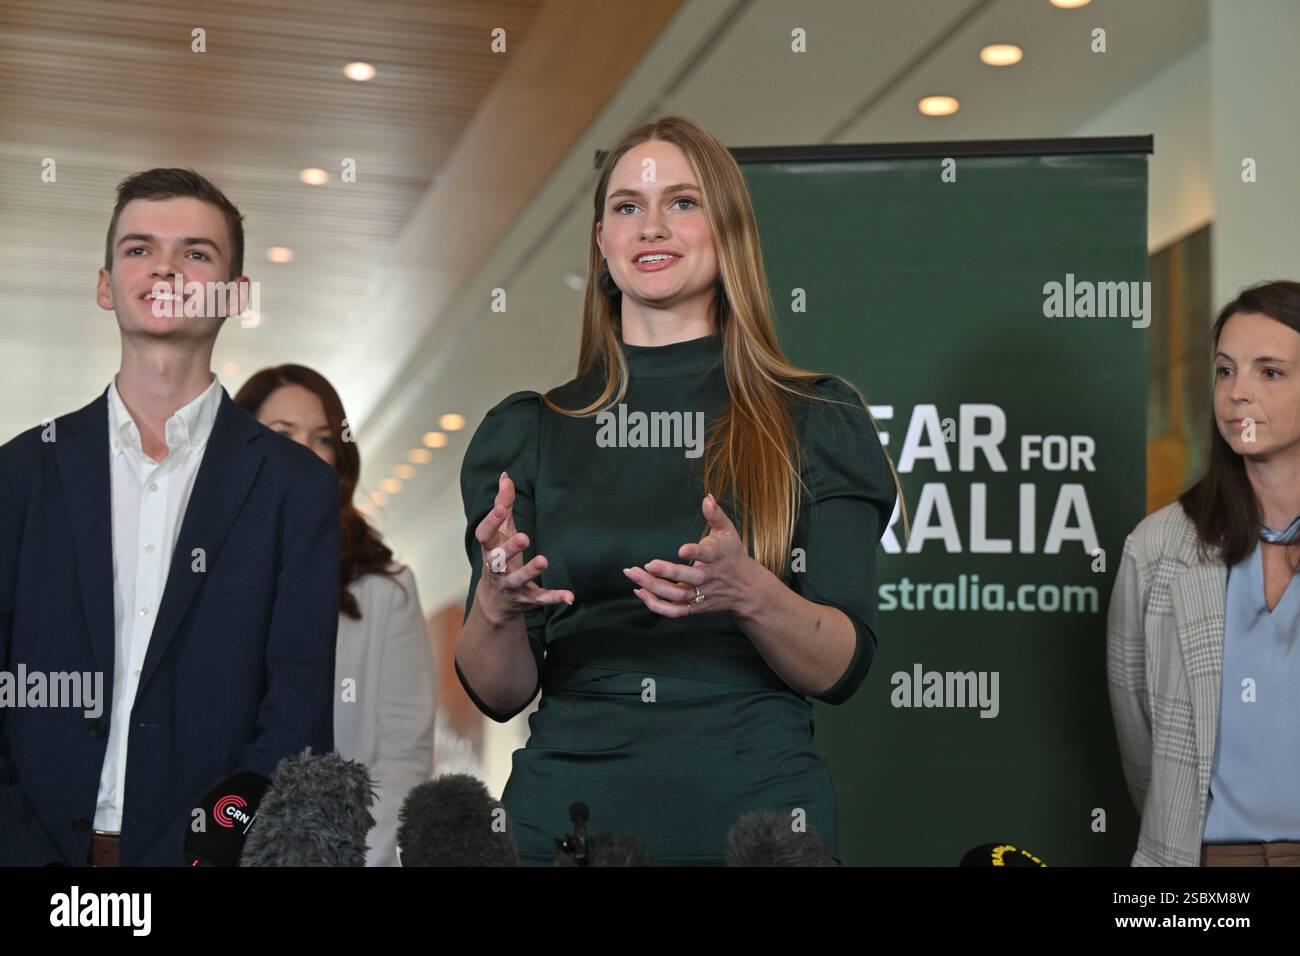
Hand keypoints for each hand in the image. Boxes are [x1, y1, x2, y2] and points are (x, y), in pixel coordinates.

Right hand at [474, 470, 572, 625]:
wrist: (495, 600)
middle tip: (524, 537)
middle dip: (509, 548)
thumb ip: (503, 505)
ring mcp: (510, 585)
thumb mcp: (501, 531)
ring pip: (517, 579)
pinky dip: (554, 597)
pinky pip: (540, 599)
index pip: (484, 535)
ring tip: (543, 560)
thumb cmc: (499, 556)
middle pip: (497, 559)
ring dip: (529, 571)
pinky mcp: (526, 599)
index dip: (490, 522)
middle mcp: (496, 568)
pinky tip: (569, 596)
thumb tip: (505, 476)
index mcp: (490, 549)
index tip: (500, 508)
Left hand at [623, 494, 762, 617]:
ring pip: (676, 596)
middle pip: (688, 579)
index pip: (707, 555)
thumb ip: (716, 515)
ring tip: (632, 574)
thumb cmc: (732, 555)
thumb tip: (707, 497)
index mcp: (717, 556)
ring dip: (652, 587)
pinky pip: (674, 611)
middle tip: (644, 565)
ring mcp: (701, 595)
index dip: (694, 553)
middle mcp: (709, 577)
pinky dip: (656, 605)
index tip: (681, 550)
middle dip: (666, 572)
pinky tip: (640, 591)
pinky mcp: (695, 607)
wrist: (746, 589)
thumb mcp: (728, 533)